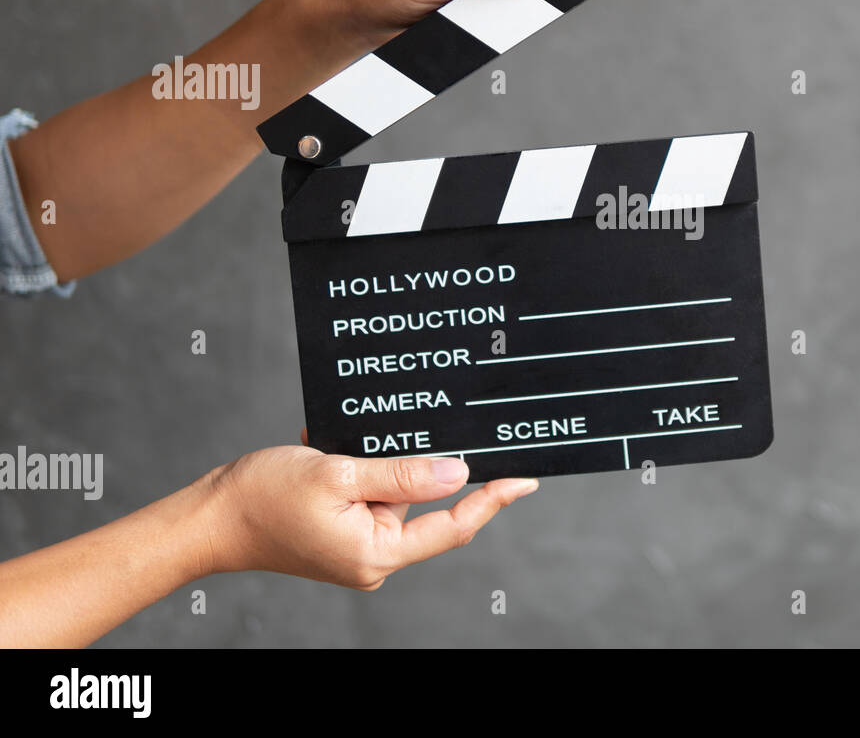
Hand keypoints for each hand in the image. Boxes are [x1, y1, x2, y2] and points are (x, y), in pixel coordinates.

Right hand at [201, 439, 537, 589]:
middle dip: (417, 464)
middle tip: (407, 429)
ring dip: (382, 460)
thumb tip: (459, 471)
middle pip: (424, 505)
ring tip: (343, 440)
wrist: (208, 517)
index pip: (454, 525)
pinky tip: (331, 446)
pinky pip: (371, 493)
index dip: (493, 499)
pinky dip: (361, 467)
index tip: (525, 478)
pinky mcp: (343, 531)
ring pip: (395, 492)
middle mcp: (373, 556)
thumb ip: (403, 474)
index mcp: (377, 552)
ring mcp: (358, 545)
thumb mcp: (340, 474)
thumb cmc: (262, 497)